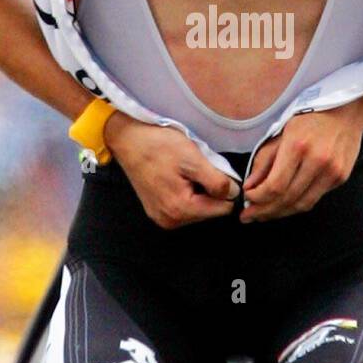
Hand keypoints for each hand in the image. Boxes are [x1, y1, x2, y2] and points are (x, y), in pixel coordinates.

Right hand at [103, 111, 240, 228]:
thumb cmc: (159, 146)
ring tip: (185, 172)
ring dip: (199, 191)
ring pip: (198, 210)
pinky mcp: (157, 212)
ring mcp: (162, 218)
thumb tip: (234, 194)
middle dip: (210, 191)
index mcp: (181, 209)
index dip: (226, 189)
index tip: (214, 171)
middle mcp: (170, 220)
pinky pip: (184, 207)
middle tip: (196, 168)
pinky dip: (187, 193)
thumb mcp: (193, 159)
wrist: (128, 141)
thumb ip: (217, 181)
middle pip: (210, 211)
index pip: (222, 209)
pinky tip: (177, 178)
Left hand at [239, 105, 362, 222]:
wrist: (347, 113)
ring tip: (263, 215)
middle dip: (264, 211)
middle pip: (287, 198)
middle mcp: (317, 161)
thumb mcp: (281, 131)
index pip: (275, 185)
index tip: (247, 200)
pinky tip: (283, 206)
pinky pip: (314, 199)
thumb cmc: (310, 118)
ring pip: (301, 204)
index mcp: (297, 146)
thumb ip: (264, 160)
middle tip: (249, 216)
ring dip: (279, 213)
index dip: (258, 198)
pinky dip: (296, 206)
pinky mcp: (340, 178)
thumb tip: (250, 186)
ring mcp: (331, 171)